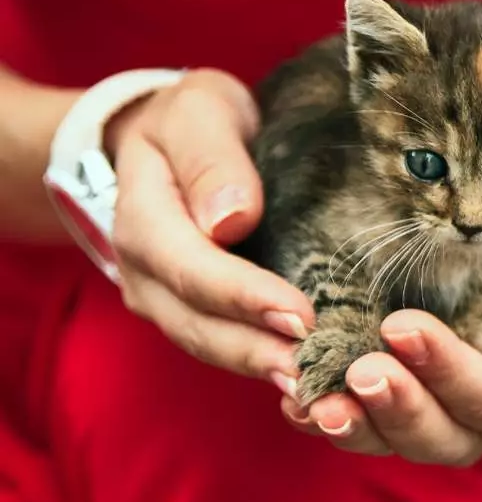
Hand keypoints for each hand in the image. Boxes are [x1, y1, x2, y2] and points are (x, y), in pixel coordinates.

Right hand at [107, 69, 313, 389]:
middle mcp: (145, 269)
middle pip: (198, 323)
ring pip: (210, 345)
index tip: (301, 316)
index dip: (244, 296)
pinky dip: (263, 366)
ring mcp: (165, 298)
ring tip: (316, 391)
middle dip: (257, 350)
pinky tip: (309, 384)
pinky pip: (225, 346)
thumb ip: (210, 157)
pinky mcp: (195, 312)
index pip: (191, 267)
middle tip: (316, 372)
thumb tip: (231, 218)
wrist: (169, 137)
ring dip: (261, 370)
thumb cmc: (194, 119)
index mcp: (144, 215)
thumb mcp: (201, 110)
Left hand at [280, 221, 481, 462]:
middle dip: (400, 403)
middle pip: (442, 435)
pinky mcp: (384, 416)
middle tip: (361, 368)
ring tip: (320, 400)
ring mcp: (429, 425)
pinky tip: (294, 400)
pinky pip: (355, 430)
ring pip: (393, 443)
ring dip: (357, 424)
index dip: (448, 371)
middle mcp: (479, 426)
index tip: (401, 326)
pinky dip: (322, 419)